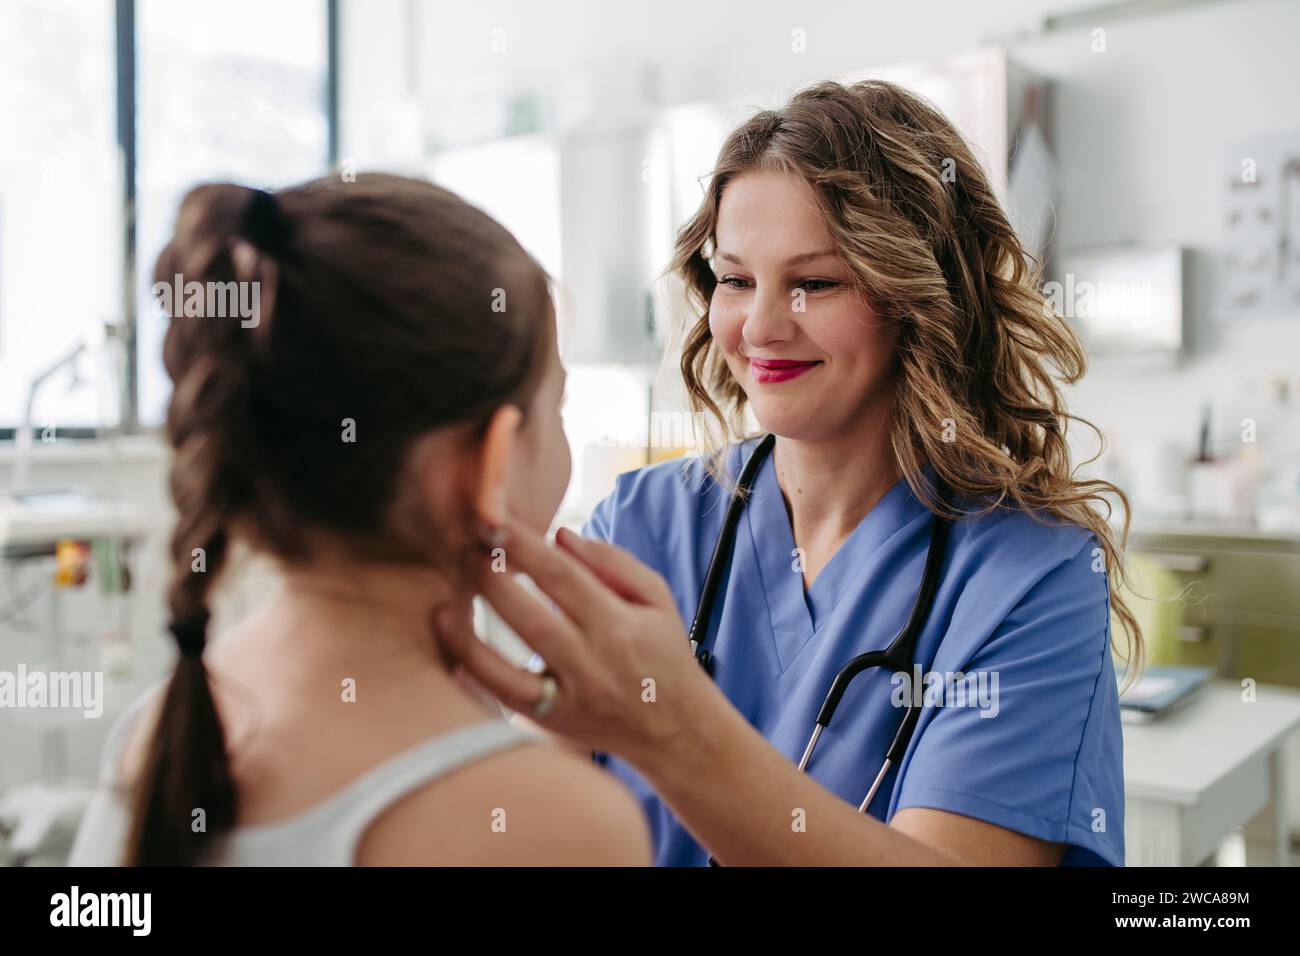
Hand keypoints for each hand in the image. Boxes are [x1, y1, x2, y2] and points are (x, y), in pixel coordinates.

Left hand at [432, 521, 711, 762]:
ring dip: (467, 631)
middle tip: (466, 552)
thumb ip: (613, 562)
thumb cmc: (663, 654)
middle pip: (529, 617)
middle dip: (490, 579)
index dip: (523, 546)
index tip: (494, 523)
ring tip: (445, 601)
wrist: (675, 729)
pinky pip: (503, 701)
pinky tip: (450, 650)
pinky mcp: (551, 722)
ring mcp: (569, 698)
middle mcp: (592, 664)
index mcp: (619, 626)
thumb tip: (561, 535)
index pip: (562, 577)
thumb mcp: (656, 599)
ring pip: (506, 667)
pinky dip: (472, 676)